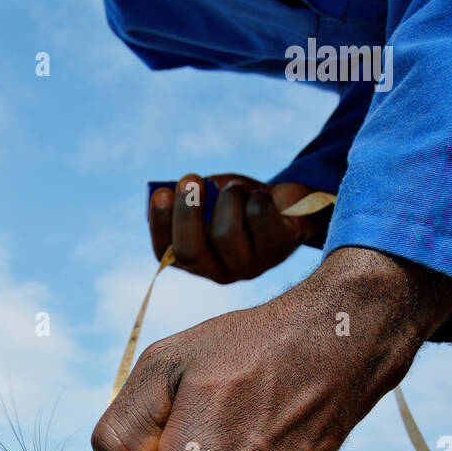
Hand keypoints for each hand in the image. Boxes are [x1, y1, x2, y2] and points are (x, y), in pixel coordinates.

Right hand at [149, 174, 329, 282]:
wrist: (291, 208)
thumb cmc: (243, 203)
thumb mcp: (214, 198)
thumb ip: (197, 197)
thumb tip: (184, 189)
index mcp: (196, 260)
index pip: (166, 252)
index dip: (160, 224)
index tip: (161, 192)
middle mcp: (219, 271)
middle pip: (191, 251)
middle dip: (187, 213)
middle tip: (189, 179)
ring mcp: (248, 267)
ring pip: (226, 232)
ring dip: (230, 196)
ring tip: (238, 188)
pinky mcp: (276, 251)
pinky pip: (257, 216)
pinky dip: (257, 196)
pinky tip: (263, 198)